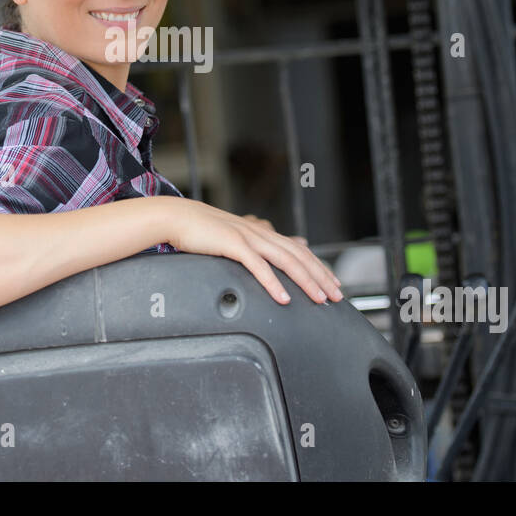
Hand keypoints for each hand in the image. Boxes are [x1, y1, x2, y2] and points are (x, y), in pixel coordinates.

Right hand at [165, 199, 343, 305]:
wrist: (177, 217)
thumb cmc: (202, 231)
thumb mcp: (233, 236)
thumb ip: (254, 245)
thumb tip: (267, 252)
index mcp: (262, 233)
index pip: (299, 250)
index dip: (319, 266)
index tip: (334, 282)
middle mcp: (260, 234)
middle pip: (299, 256)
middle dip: (321, 276)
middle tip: (337, 295)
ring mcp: (248, 238)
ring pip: (286, 261)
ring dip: (306, 280)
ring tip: (319, 297)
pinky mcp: (233, 244)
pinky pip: (258, 266)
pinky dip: (273, 282)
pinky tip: (283, 297)